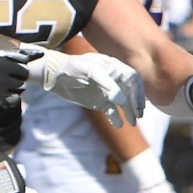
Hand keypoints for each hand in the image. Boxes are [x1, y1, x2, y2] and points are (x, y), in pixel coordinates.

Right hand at [0, 47, 38, 115]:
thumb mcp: (0, 57)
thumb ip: (22, 55)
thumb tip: (43, 53)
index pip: (24, 60)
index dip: (20, 65)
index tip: (11, 68)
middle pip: (24, 73)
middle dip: (19, 77)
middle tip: (6, 78)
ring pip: (21, 87)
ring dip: (15, 88)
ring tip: (2, 86)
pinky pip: (15, 99)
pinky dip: (11, 99)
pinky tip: (1, 95)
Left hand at [25, 45, 144, 126]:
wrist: (54, 76)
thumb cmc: (71, 68)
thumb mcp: (87, 70)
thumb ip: (104, 82)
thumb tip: (121, 100)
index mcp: (113, 67)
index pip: (132, 78)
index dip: (137, 90)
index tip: (138, 103)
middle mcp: (113, 79)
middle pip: (131, 91)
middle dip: (136, 103)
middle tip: (138, 115)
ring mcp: (107, 91)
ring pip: (123, 102)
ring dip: (128, 112)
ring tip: (132, 123)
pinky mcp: (100, 101)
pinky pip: (111, 110)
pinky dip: (115, 117)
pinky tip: (118, 125)